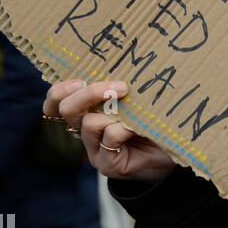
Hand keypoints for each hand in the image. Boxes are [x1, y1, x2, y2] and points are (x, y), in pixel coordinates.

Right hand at [44, 80, 174, 182]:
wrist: (172, 157)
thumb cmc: (154, 124)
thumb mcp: (136, 101)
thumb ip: (122, 89)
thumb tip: (123, 63)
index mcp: (87, 114)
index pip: (56, 103)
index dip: (60, 91)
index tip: (80, 80)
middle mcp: (86, 132)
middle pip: (66, 109)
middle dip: (90, 93)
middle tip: (120, 88)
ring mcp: (95, 150)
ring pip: (89, 123)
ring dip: (113, 112)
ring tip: (137, 111)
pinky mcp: (108, 164)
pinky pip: (110, 137)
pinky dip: (124, 128)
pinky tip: (138, 128)